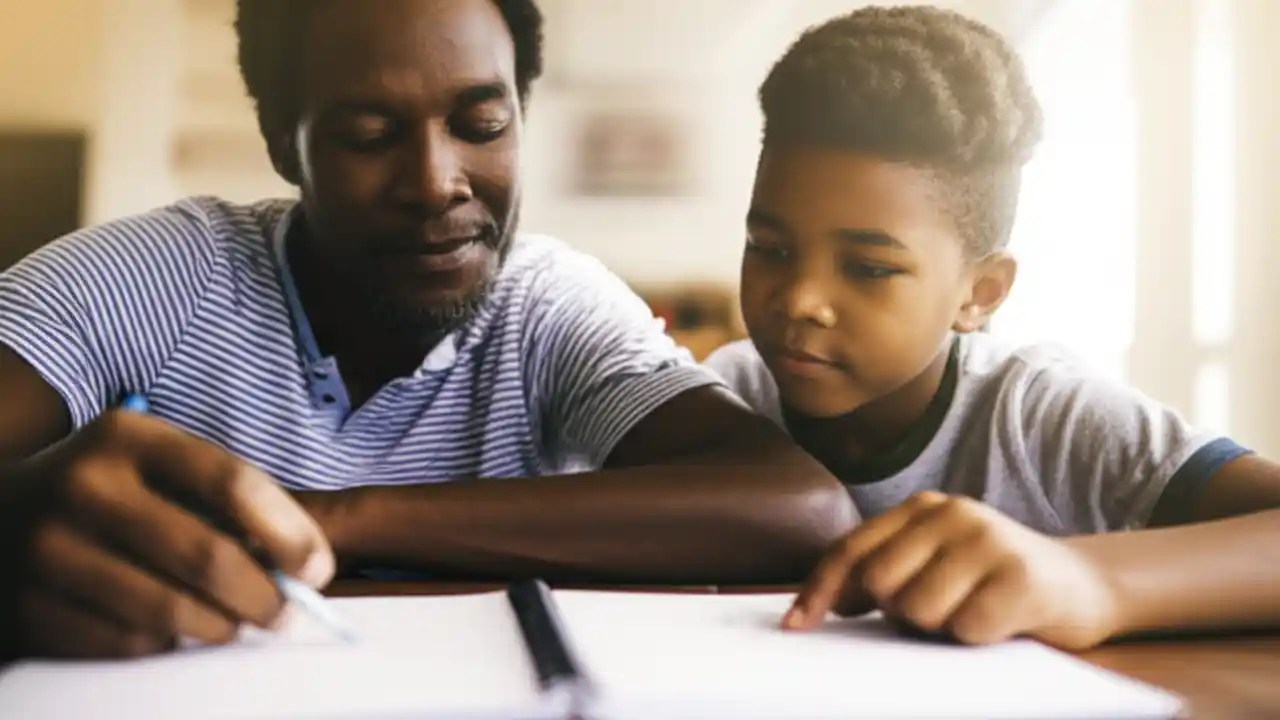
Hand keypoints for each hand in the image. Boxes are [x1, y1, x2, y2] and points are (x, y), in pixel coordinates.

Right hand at [0, 411, 334, 658]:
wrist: (0, 514)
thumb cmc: (109, 491)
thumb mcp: (156, 465)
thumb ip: (225, 502)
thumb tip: (303, 567)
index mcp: (129, 437)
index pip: (232, 483)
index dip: (288, 533)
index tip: (317, 570)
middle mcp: (84, 484)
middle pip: (205, 556)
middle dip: (263, 597)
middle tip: (285, 614)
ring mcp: (47, 546)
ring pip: (168, 610)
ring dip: (218, 627)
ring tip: (233, 624)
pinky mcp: (26, 604)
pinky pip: (123, 643)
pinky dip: (163, 644)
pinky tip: (171, 629)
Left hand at [782, 491, 1120, 649]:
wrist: (1084, 586)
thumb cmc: (993, 583)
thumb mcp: (935, 564)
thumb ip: (884, 573)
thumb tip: (819, 606)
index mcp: (923, 508)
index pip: (853, 550)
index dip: (819, 589)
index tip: (795, 626)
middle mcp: (953, 514)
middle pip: (880, 583)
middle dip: (897, 612)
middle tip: (936, 612)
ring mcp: (989, 541)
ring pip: (919, 609)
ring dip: (940, 628)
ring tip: (971, 612)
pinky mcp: (1022, 578)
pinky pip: (966, 628)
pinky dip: (975, 638)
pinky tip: (1000, 621)